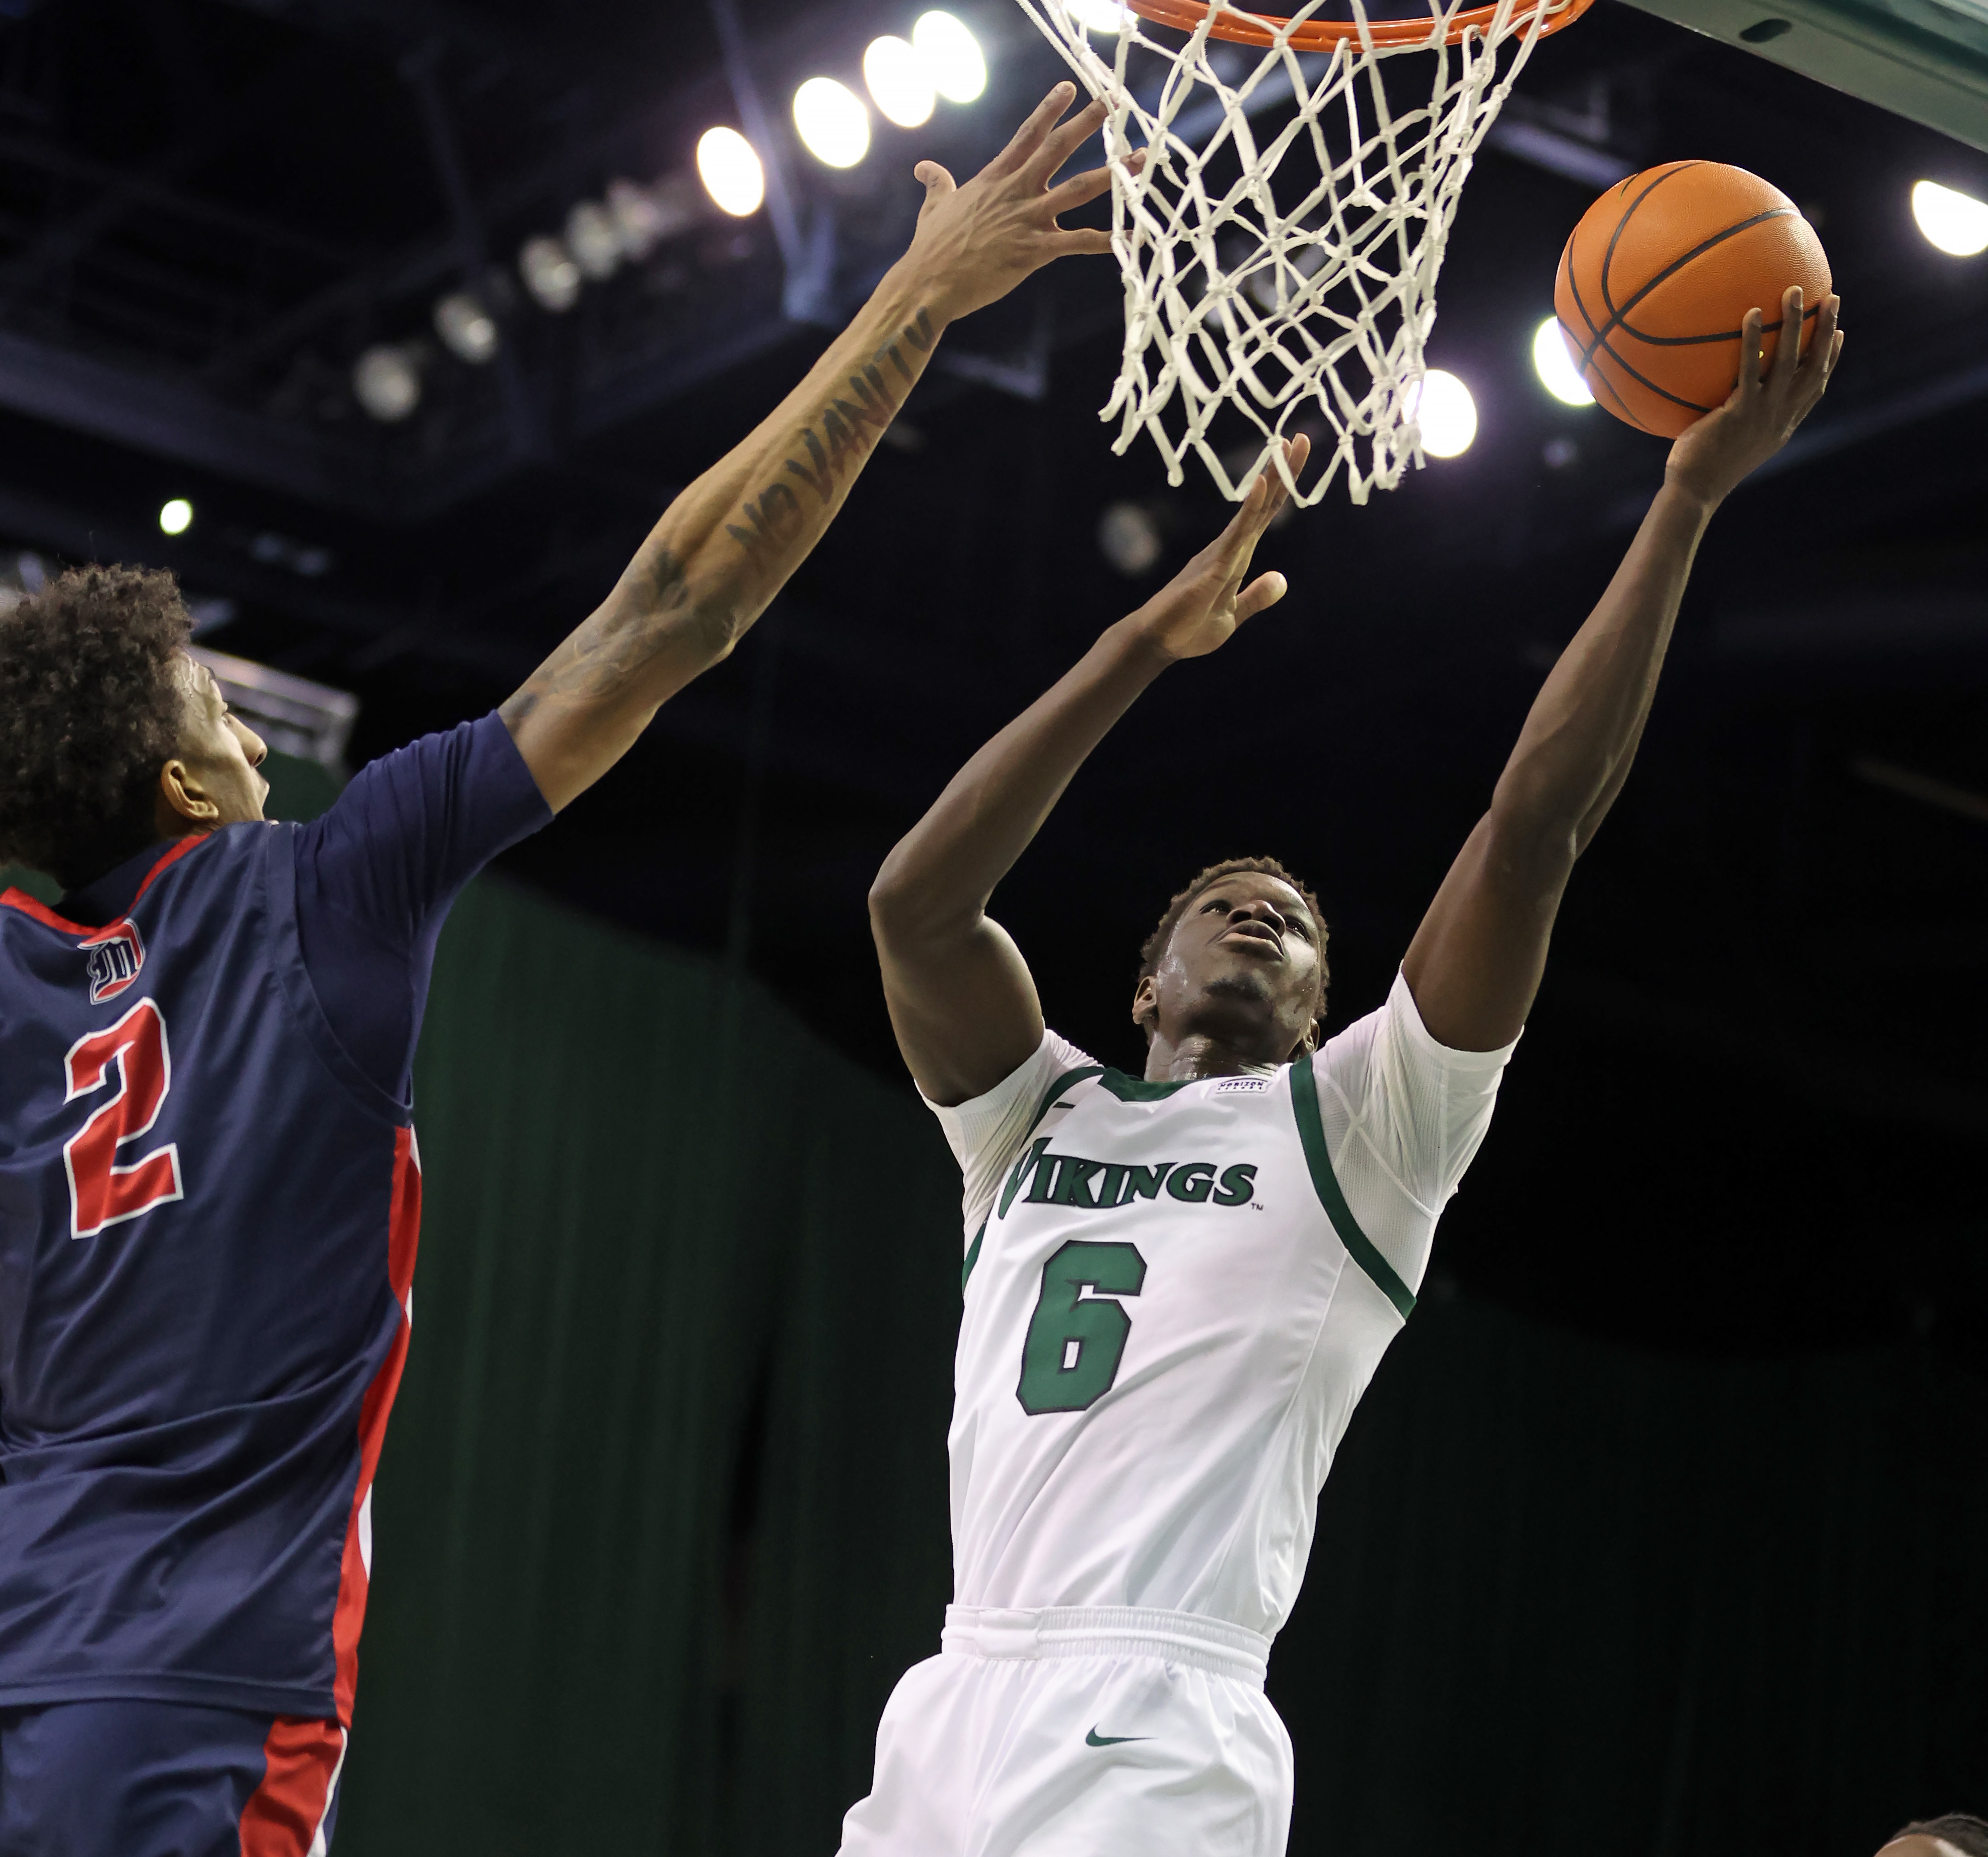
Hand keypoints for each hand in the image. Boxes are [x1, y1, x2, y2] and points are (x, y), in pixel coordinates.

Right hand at [898, 83, 1128, 325]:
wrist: (929, 283)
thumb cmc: (931, 248)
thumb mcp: (934, 207)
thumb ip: (937, 183)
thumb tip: (925, 167)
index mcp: (995, 178)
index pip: (1027, 135)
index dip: (1049, 109)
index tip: (1069, 87)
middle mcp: (1016, 191)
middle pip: (1058, 148)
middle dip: (1087, 123)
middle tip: (1114, 103)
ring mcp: (1027, 219)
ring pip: (1079, 188)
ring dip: (1114, 173)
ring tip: (1141, 159)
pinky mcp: (1034, 251)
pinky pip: (1077, 243)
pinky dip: (1105, 241)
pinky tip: (1129, 238)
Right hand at [1129, 437, 1307, 661]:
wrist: (1157, 643)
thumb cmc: (1188, 629)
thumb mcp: (1232, 616)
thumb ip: (1256, 597)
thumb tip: (1281, 579)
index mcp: (1237, 557)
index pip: (1265, 516)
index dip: (1283, 488)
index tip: (1297, 458)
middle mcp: (1230, 548)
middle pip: (1263, 505)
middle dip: (1283, 473)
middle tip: (1301, 438)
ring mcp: (1221, 554)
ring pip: (1253, 512)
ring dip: (1271, 480)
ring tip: (1286, 448)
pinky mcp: (1213, 567)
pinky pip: (1237, 534)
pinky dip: (1250, 509)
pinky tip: (1262, 486)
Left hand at [1665, 286, 1842, 508]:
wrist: (1696, 492)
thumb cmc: (1706, 467)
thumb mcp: (1735, 443)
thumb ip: (1743, 419)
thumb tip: (1731, 399)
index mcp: (1784, 425)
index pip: (1815, 388)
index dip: (1830, 360)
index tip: (1840, 335)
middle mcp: (1781, 417)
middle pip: (1814, 367)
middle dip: (1826, 331)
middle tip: (1832, 299)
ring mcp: (1764, 413)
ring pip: (1789, 361)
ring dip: (1794, 323)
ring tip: (1794, 291)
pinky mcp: (1741, 412)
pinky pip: (1749, 368)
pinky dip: (1752, 339)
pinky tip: (1751, 314)